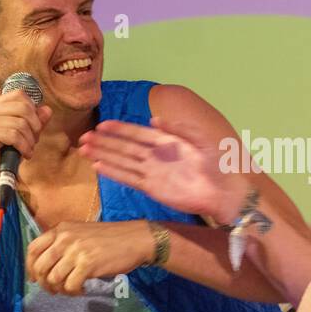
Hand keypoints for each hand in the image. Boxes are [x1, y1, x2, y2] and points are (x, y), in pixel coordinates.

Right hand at [0, 89, 52, 197]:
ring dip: (30, 140)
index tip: (34, 127)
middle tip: (33, 141)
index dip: (33, 110)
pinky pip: (14, 135)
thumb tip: (47, 109)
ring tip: (28, 150)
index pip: (20, 95)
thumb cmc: (4, 154)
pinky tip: (25, 155)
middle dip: (35, 126)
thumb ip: (34, 121)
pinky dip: (24, 147)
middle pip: (23, 107)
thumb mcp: (23, 135)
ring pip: (21, 123)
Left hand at [25, 220, 154, 294]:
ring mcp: (76, 251)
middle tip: (53, 290)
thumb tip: (47, 265)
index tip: (34, 278)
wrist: (135, 238)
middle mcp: (65, 238)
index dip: (30, 267)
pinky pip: (70, 285)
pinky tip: (81, 290)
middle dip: (44, 283)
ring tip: (70, 290)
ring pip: (54, 278)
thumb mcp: (81, 232)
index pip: (33, 249)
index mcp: (61, 229)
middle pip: (40, 267)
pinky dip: (73, 292)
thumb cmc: (110, 237)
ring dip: (59, 289)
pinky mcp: (88, 264)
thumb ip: (63, 243)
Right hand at [77, 116, 249, 222]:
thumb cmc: (220, 162)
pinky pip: (129, 178)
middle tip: (83, 137)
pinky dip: (113, 173)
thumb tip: (153, 120)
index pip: (137, 133)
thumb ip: (178, 129)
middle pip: (124, 147)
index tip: (101, 125)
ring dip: (103, 155)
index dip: (119, 129)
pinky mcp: (153, 188)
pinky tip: (98, 166)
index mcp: (167, 141)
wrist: (227, 191)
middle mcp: (157, 156)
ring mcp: (153, 172)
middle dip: (104, 142)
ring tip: (83, 150)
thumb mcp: (202, 139)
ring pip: (122, 162)